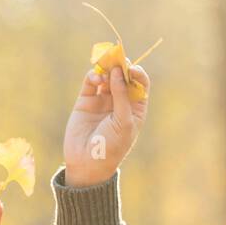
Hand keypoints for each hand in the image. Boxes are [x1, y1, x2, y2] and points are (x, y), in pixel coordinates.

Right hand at [63, 64, 150, 187]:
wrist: (87, 163)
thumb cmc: (112, 146)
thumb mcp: (123, 122)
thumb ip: (121, 95)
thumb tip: (118, 70)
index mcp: (135, 108)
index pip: (140, 83)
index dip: (137, 73)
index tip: (131, 69)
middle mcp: (119, 102)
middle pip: (123, 75)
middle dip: (121, 66)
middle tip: (117, 61)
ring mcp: (102, 100)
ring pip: (107, 75)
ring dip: (107, 68)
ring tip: (105, 69)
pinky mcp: (86, 100)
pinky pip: (91, 81)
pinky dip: (93, 75)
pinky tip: (96, 78)